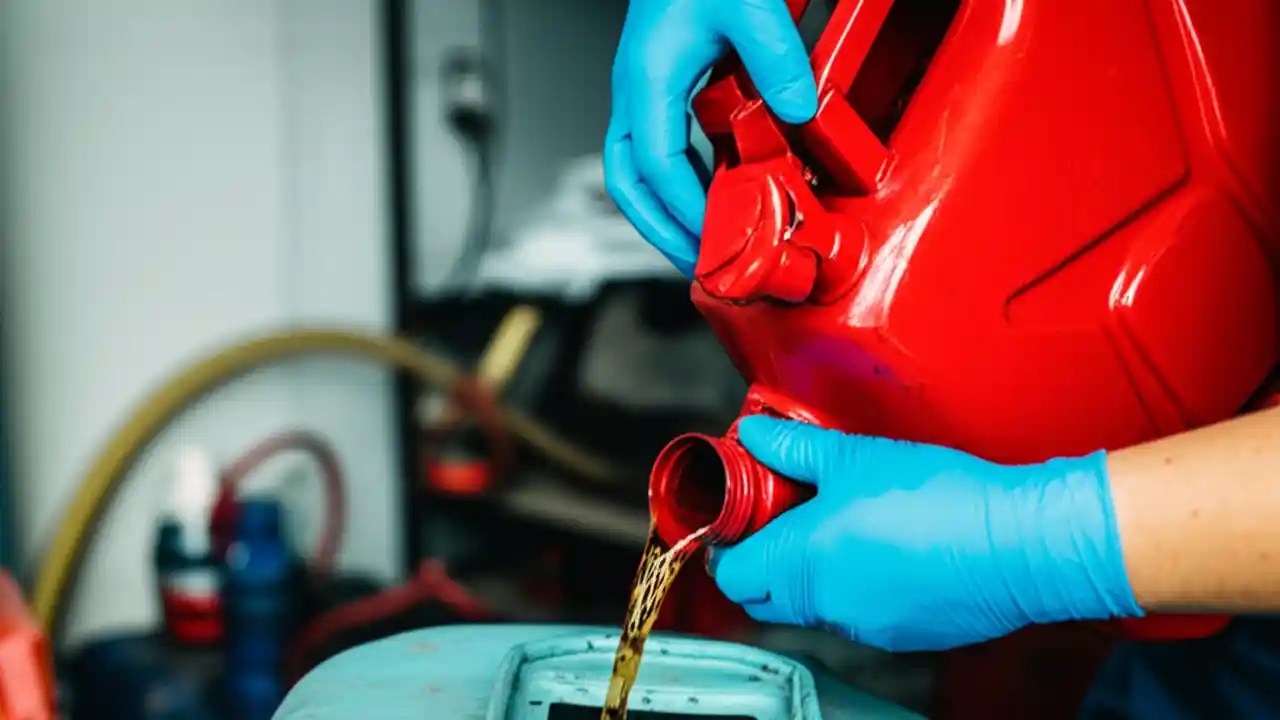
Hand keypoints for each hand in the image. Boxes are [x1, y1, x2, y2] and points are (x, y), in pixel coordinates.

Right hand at [604, 0, 817, 275]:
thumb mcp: (748, 4)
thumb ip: (776, 58)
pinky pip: (662, 151)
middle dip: (660, 232)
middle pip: (629, 185)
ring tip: (705, 246)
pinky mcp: (662, 86)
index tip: (717, 243)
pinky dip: (683, 184)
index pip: (660, 168)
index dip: (687, 213)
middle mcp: (637, 93)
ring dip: (667, 214)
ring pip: (639, 173)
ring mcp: (645, 92)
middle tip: (698, 267)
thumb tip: (800, 113)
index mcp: (647, 80)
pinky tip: (717, 195)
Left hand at [709, 416, 1143, 651]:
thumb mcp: (853, 456)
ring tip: (841, 524)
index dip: (727, 544)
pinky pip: (858, 614)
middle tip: (784, 516)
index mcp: (799, 564)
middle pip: (766, 596)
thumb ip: (794, 447)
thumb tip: (756, 432)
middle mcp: (825, 606)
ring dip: (811, 573)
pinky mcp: (904, 633)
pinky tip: (885, 547)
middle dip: (763, 560)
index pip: (731, 575)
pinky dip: (856, 586)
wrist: (1015, 542)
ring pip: (814, 605)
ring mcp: (864, 625)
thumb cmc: (937, 497)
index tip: (741, 515)